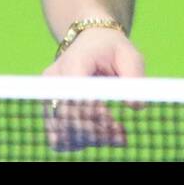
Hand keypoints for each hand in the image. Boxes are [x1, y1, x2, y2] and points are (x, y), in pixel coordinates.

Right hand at [41, 28, 145, 151]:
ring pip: (60, 130)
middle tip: (120, 132)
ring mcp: (48, 96)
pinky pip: (58, 136)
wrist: (92, 43)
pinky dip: (80, 141)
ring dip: (90, 138)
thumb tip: (136, 106)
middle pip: (65, 115)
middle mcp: (54, 80)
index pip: (74, 92)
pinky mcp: (50, 110)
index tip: (111, 119)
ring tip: (118, 136)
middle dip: (94, 129)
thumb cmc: (112, 48)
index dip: (90, 111)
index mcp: (73, 61)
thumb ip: (134, 77)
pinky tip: (103, 137)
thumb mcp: (129, 55)